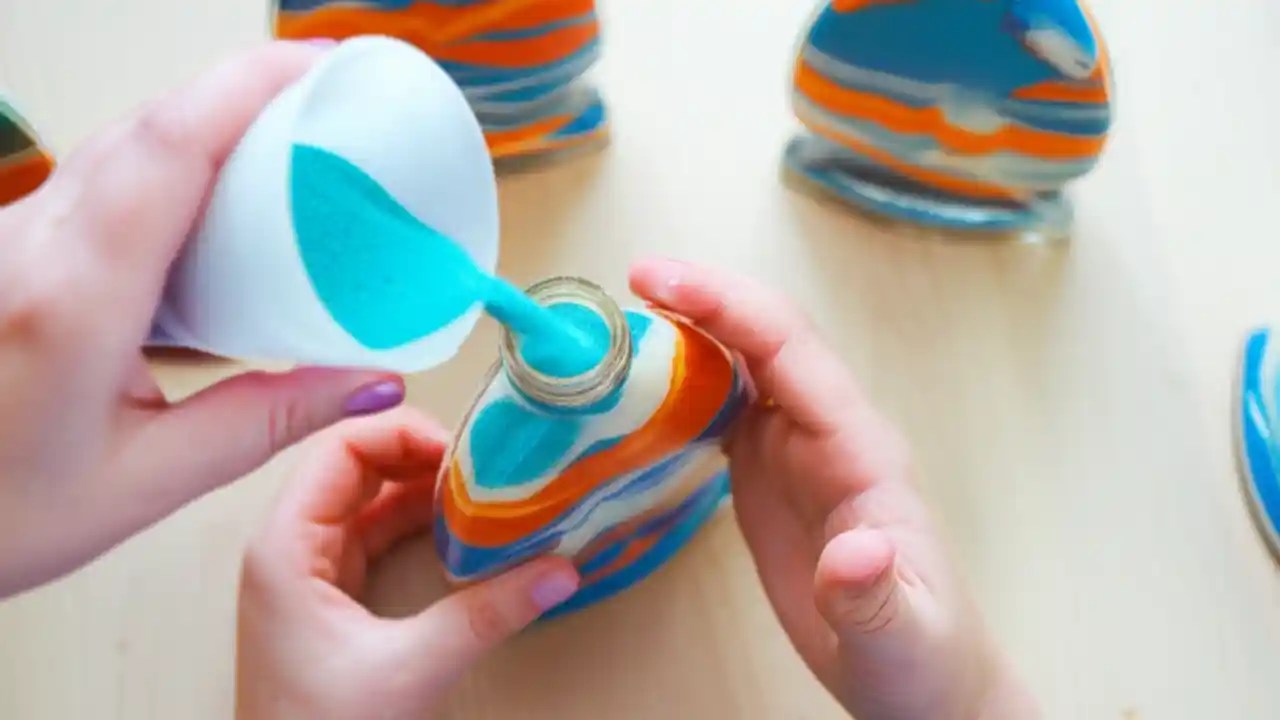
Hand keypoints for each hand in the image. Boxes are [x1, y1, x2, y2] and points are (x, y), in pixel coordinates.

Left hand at [0, 41, 405, 598]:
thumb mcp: (145, 481)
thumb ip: (265, 421)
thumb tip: (368, 378)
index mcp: (70, 301)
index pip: (171, 148)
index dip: (250, 85)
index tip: (324, 66)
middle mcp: (30, 247)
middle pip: (151, 126)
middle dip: (246, 92)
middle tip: (332, 99)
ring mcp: (11, 239)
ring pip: (121, 144)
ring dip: (208, 124)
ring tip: (290, 141)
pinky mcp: (11, 249)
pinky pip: (101, 178)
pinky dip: (171, 166)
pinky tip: (216, 201)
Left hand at [236, 408, 580, 718]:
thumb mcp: (412, 668)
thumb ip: (489, 614)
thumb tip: (564, 569)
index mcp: (285, 546)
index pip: (341, 449)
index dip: (402, 434)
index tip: (464, 452)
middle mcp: (288, 546)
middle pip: (354, 465)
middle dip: (420, 456)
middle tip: (485, 465)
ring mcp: (307, 570)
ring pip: (367, 499)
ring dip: (423, 490)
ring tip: (485, 489)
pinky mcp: (328, 596)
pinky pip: (373, 534)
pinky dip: (417, 523)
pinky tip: (462, 528)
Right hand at [630, 259, 1037, 719]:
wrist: (917, 678)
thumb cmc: (919, 656)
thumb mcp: (899, 638)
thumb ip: (874, 596)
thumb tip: (856, 553)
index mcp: (860, 451)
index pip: (792, 353)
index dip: (729, 307)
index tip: (664, 284)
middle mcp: (829, 433)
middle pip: (766, 337)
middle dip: (704, 297)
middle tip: (631, 277)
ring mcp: (799, 449)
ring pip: (745, 362)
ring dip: (692, 328)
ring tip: (625, 317)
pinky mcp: (772, 473)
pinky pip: (728, 406)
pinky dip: (686, 381)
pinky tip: (643, 380)